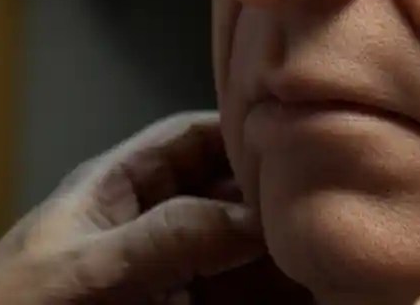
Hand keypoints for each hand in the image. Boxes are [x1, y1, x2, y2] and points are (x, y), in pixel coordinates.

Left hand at [0, 112, 310, 304]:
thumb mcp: (86, 268)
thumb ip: (165, 237)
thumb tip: (249, 218)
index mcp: (117, 188)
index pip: (194, 139)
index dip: (246, 131)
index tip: (304, 136)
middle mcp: (148, 225)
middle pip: (229, 199)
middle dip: (278, 202)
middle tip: (332, 207)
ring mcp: (163, 276)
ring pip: (239, 254)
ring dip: (281, 255)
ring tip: (332, 256)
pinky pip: (232, 298)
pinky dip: (266, 294)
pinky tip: (306, 292)